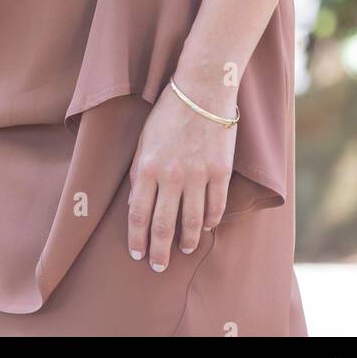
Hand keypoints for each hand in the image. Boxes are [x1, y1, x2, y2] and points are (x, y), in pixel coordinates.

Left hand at [127, 73, 237, 270]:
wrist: (202, 90)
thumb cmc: (169, 113)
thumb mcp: (144, 140)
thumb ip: (140, 173)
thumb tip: (136, 203)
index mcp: (148, 167)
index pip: (138, 214)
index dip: (137, 238)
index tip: (137, 253)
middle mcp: (172, 175)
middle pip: (164, 226)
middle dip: (159, 251)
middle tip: (158, 266)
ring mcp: (198, 175)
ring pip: (191, 222)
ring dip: (186, 241)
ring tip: (183, 250)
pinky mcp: (220, 172)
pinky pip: (215, 207)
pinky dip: (209, 222)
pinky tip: (203, 228)